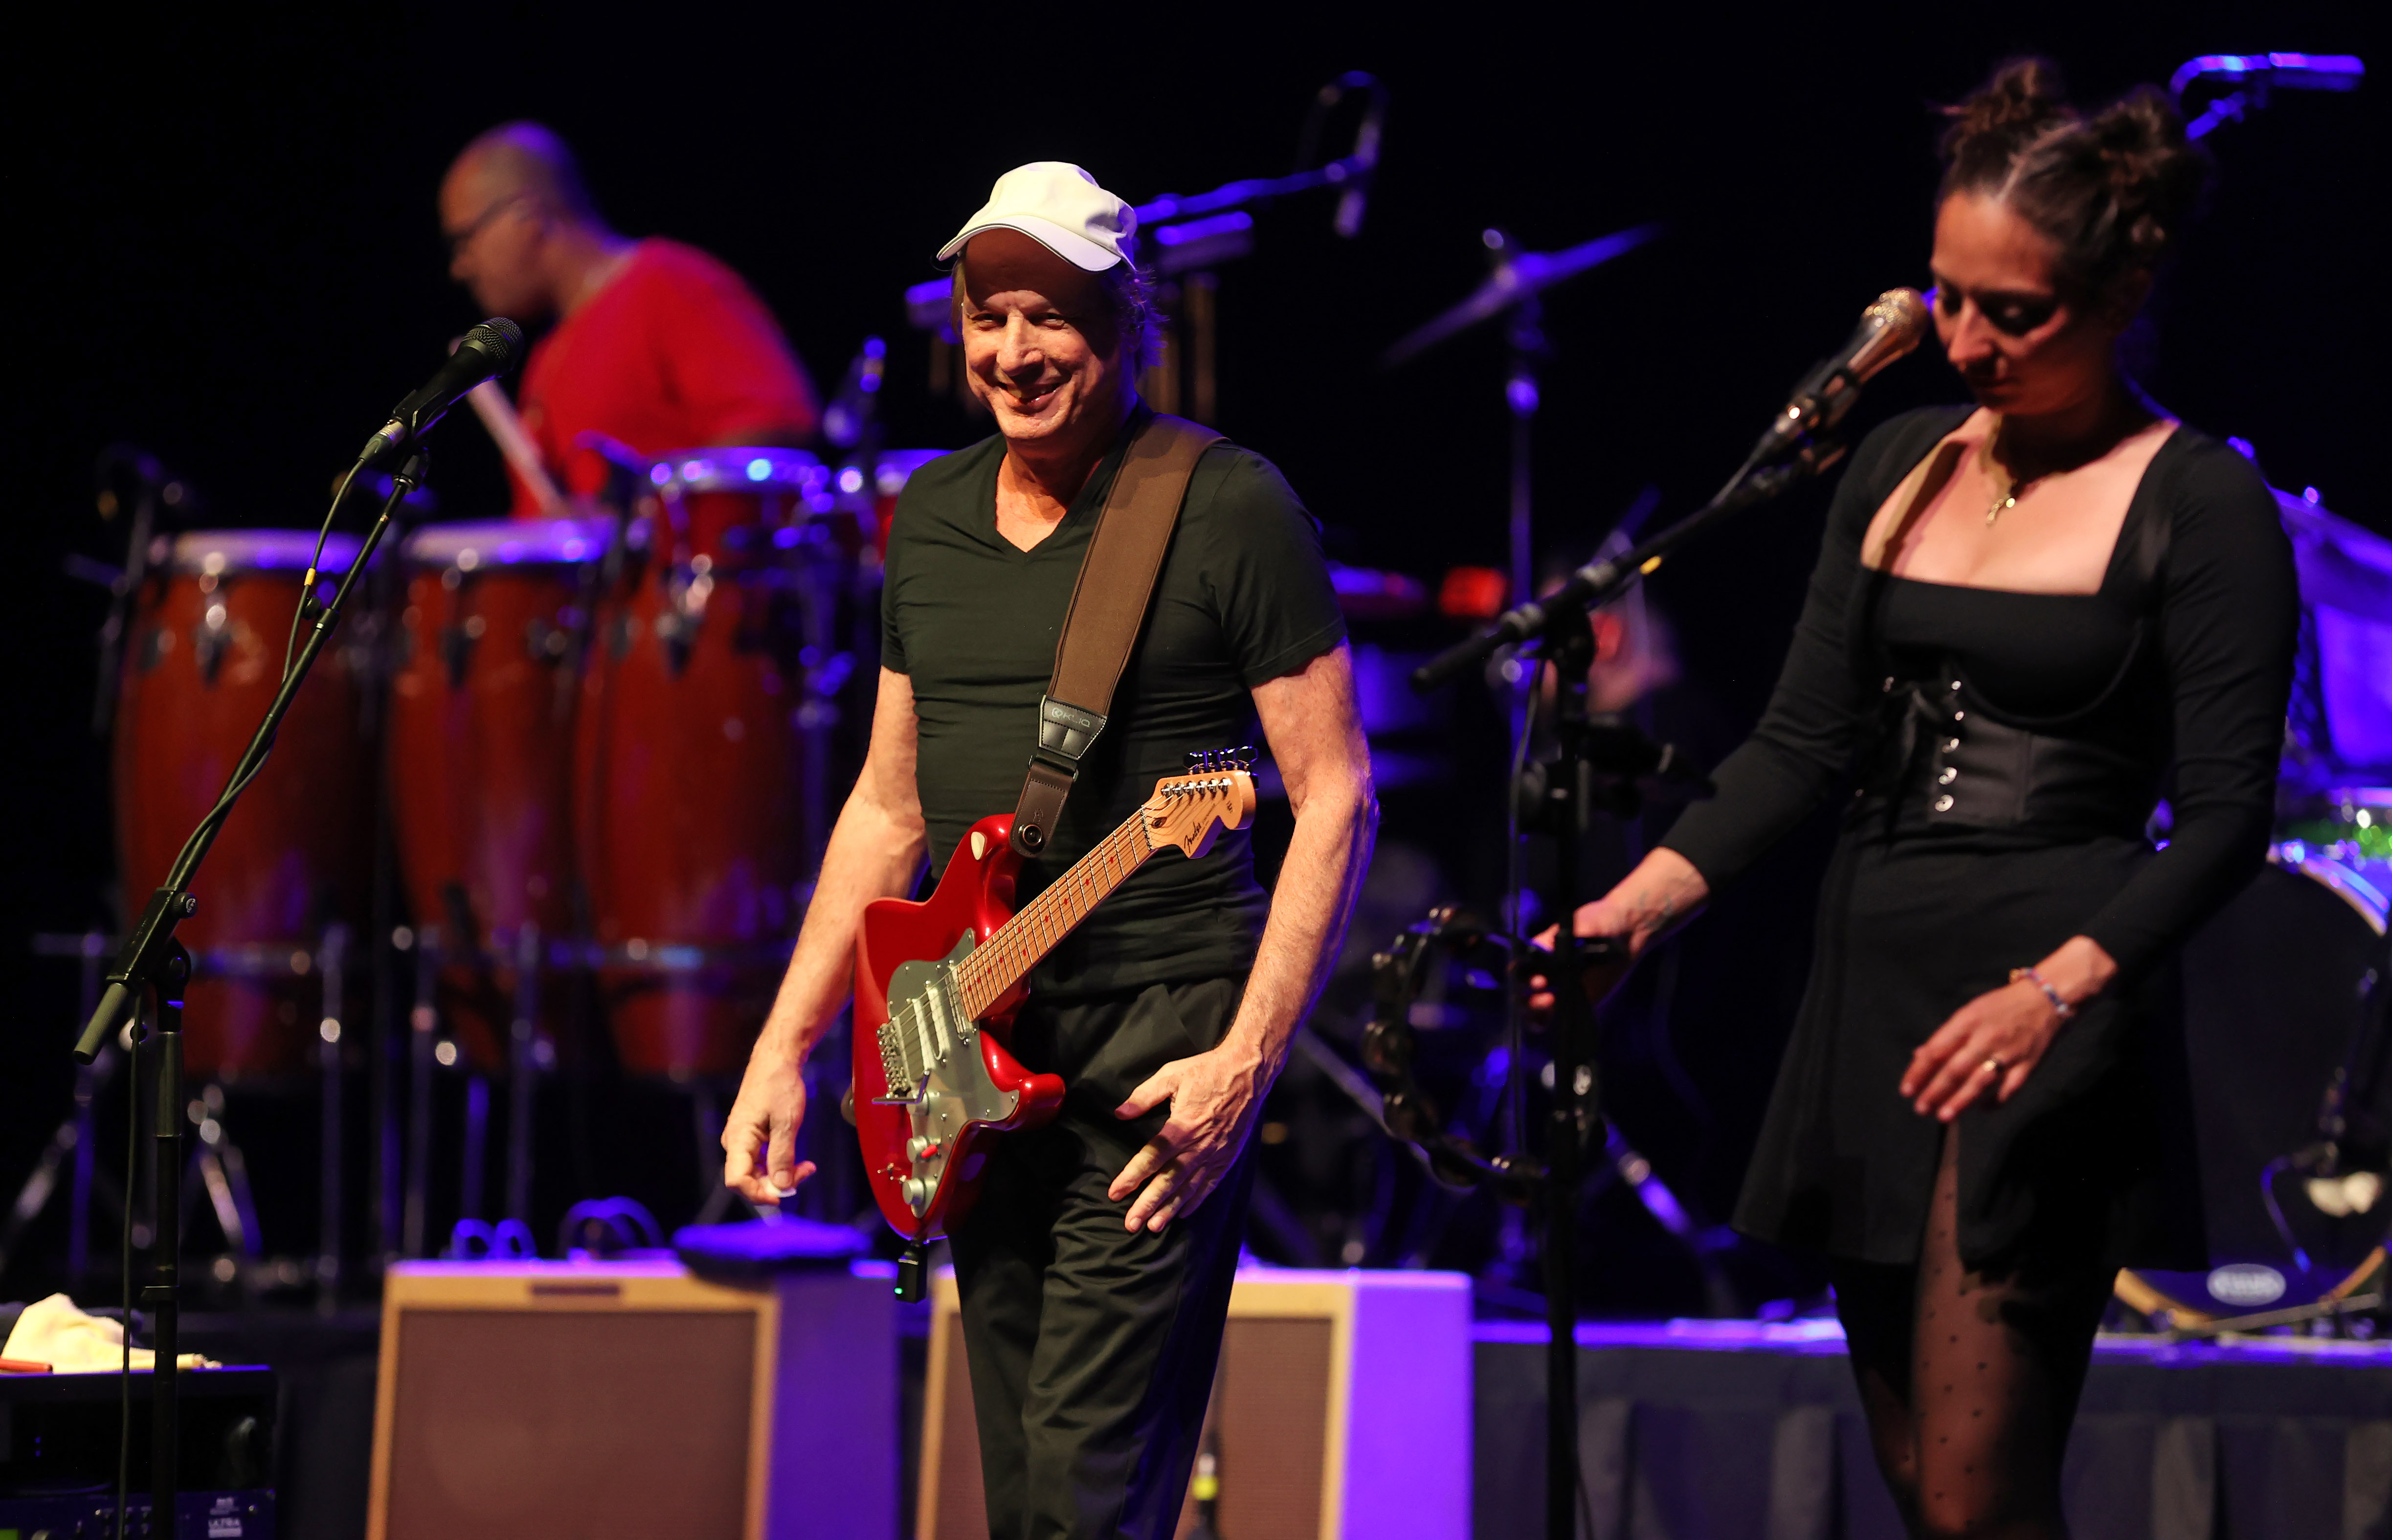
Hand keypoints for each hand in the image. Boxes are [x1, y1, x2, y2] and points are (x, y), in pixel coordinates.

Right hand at [721, 1038, 817, 1204]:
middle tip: (806, 1173)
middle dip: (777, 1184)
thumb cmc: (780, 1085)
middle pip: (749, 1179)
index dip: (758, 1194)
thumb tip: (781, 1187)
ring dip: (781, 1175)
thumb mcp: (787, 1122)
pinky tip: (798, 1161)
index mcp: (738, 1139)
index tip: (784, 1195)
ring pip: (758, 1172)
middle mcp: (735, 1143)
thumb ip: (782, 1156)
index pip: (737, 1181)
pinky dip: (780, 1164)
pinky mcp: (752, 1137)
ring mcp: (743, 1140)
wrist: (777, 1060)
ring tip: (807, 1167)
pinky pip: (762, 1160)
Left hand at [1108, 1043, 1269, 1231]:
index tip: (1115, 1192)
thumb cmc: (1208, 1070)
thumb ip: (1144, 1095)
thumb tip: (1120, 1113)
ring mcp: (1215, 1153)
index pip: (1152, 1157)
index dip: (1132, 1176)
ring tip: (1153, 1227)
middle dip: (1148, 1204)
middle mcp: (1199, 1145)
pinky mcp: (1228, 1156)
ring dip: (1170, 1209)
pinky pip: (1210, 1184)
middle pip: (1169, 1180)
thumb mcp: (1172, 1074)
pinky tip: (1183, 1213)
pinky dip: (1196, 1200)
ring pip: (1189, 1188)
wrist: (1248, 1072)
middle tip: (1131, 1224)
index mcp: (1183, 1125)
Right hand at [1525, 898, 1639, 1016]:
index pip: (1520, 969)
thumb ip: (1565, 937)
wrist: (1628, 930)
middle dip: (1527, 997)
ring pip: (1534, 1008)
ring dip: (1534, 1011)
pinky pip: (1556, 1016)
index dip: (1521, 977)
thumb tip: (1547, 951)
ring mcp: (1560, 988)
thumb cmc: (1601, 919)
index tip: (1537, 980)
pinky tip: (1552, 1021)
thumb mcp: (1581, 923)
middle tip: (1545, 992)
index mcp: (1542, 953)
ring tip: (1550, 1004)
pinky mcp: (1577, 1001)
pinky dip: (1547, 1022)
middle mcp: (1546, 972)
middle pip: (1522, 992)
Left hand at [1900, 980, 2065, 1121]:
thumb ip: (1946, 1036)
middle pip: (1956, 1069)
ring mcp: (2009, 1053)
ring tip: (1944, 1116)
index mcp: (1967, 1021)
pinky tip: (1981, 1110)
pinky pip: (2009, 1088)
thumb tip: (1919, 1056)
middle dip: (1935, 1091)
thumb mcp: (1970, 1012)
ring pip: (1980, 1082)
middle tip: (1921, 1109)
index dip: (1919, 1071)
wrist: (2047, 999)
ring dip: (1960, 1101)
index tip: (1906, 1090)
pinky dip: (1995, 1101)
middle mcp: (1986, 1038)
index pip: (1936, 1050)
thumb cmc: (2001, 1006)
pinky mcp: (2028, 1065)